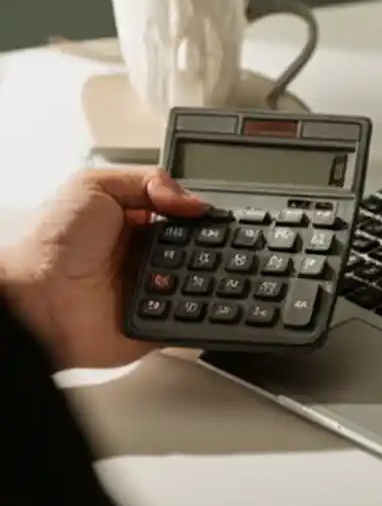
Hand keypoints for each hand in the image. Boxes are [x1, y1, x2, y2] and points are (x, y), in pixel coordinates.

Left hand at [1, 167, 205, 369]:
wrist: (35, 302)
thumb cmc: (50, 245)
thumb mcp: (92, 186)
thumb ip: (147, 180)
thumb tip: (194, 202)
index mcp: (137, 223)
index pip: (185, 217)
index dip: (204, 216)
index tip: (221, 218)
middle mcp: (147, 257)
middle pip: (201, 251)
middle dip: (216, 250)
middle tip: (223, 247)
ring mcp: (154, 292)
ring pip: (203, 285)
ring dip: (210, 281)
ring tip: (207, 274)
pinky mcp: (156, 324)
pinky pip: (192, 320)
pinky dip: (201, 314)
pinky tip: (203, 302)